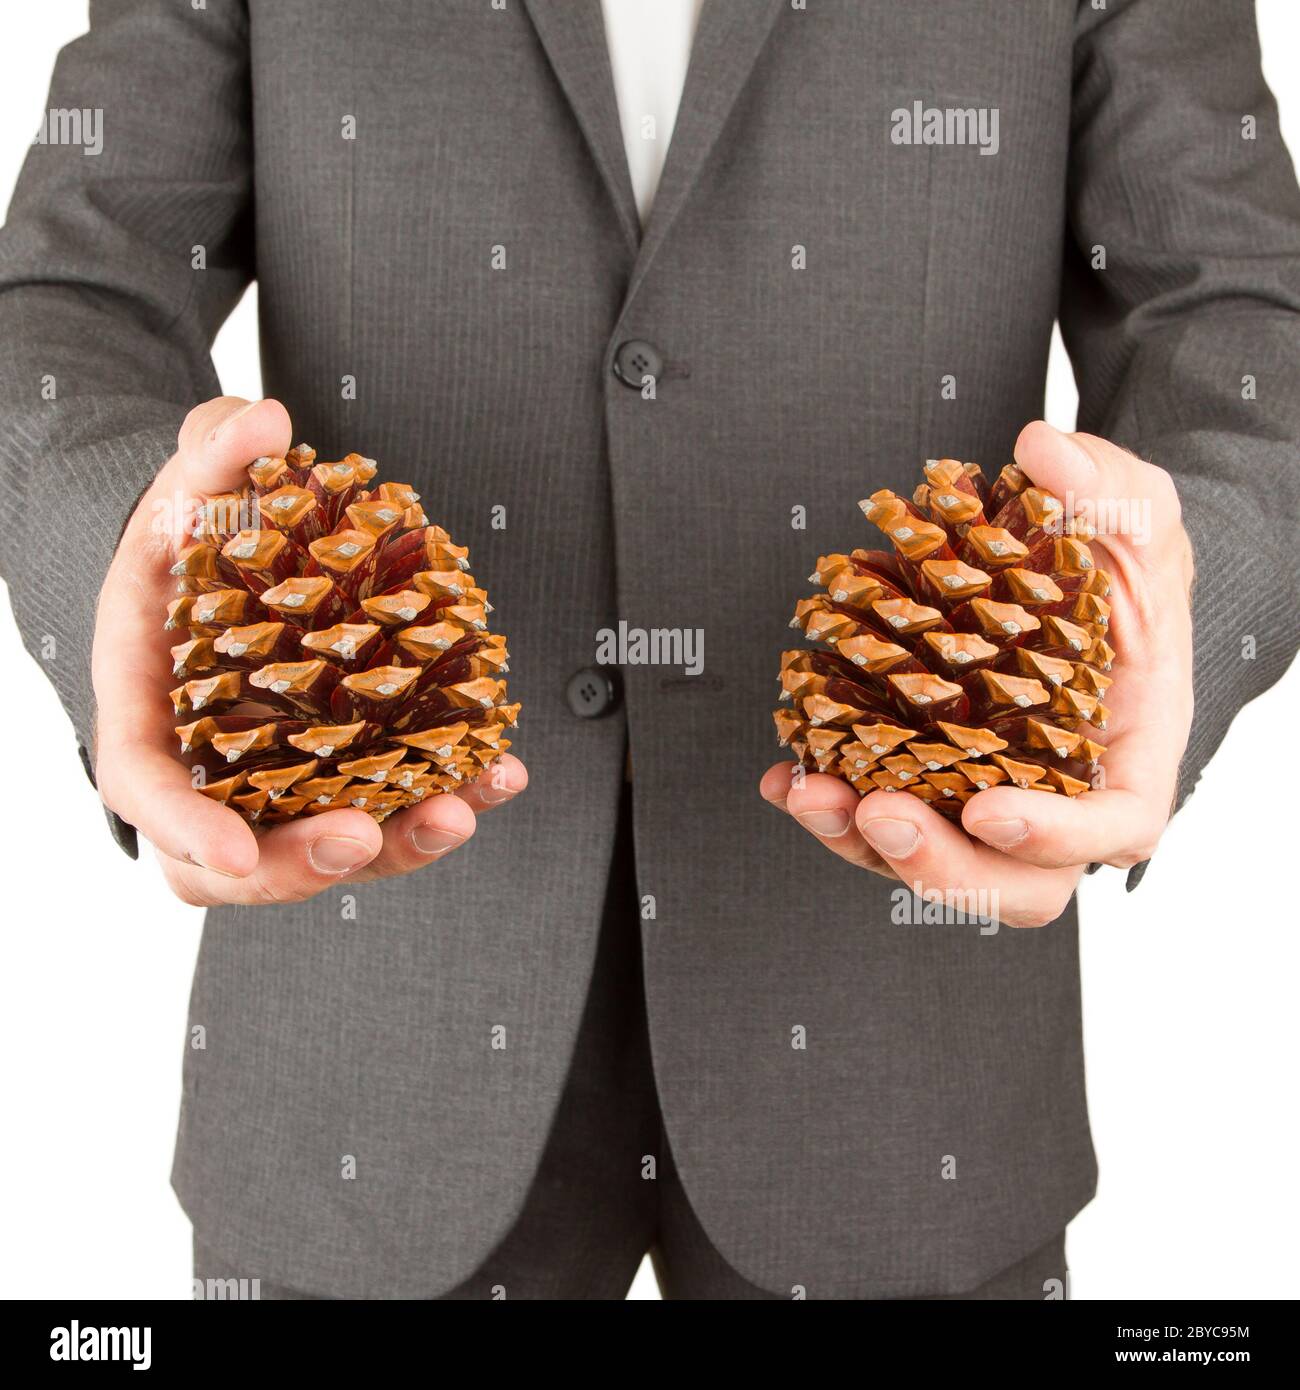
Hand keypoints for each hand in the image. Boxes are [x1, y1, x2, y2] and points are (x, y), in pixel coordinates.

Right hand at [91, 397, 526, 906]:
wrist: (223, 570)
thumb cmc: (189, 541)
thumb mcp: (189, 488)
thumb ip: (213, 454)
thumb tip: (265, 421)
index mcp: (150, 713)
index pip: (147, 790)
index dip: (185, 827)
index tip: (233, 853)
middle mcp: (211, 768)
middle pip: (240, 856)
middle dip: (303, 860)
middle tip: (365, 834)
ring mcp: (283, 782)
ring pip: (326, 847)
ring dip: (397, 844)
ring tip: (459, 809)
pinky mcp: (347, 776)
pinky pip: (392, 807)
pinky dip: (449, 796)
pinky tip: (500, 772)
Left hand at [760, 421, 1193, 927]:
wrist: (1079, 582)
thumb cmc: (1122, 565)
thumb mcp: (1134, 513)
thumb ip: (1104, 488)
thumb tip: (1041, 454)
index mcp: (1128, 756)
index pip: (1113, 826)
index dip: (1054, 834)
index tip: (987, 807)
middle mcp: (1059, 798)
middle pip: (1014, 881)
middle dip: (941, 863)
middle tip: (879, 813)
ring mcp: (987, 798)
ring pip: (933, 860)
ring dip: (862, 840)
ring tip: (810, 791)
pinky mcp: (927, 784)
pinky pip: (879, 815)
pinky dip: (830, 802)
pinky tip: (787, 773)